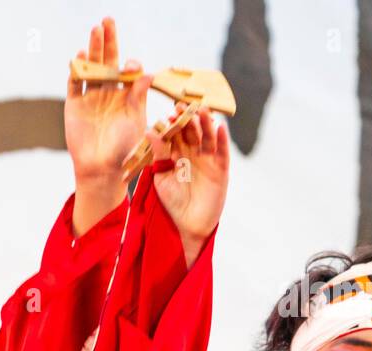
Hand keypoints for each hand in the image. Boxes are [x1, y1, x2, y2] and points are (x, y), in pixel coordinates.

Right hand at [65, 17, 152, 234]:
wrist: (103, 169)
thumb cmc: (125, 149)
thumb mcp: (136, 121)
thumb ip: (139, 97)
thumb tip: (147, 73)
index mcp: (127, 95)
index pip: (128, 71)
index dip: (130, 64)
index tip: (131, 66)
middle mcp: (109, 92)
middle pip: (109, 61)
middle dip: (109, 41)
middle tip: (108, 21)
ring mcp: (91, 98)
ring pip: (92, 68)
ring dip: (93, 49)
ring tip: (95, 30)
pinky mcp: (75, 106)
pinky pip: (75, 84)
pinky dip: (76, 70)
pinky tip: (79, 55)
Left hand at [148, 105, 229, 266]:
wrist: (187, 223)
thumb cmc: (173, 201)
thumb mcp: (161, 176)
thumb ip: (158, 154)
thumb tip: (149, 131)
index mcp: (178, 154)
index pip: (177, 134)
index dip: (175, 123)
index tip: (170, 111)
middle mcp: (194, 153)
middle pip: (193, 131)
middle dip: (189, 119)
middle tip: (185, 106)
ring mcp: (209, 160)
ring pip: (208, 137)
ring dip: (207, 123)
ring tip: (203, 110)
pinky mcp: (221, 169)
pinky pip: (222, 151)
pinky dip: (222, 139)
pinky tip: (220, 127)